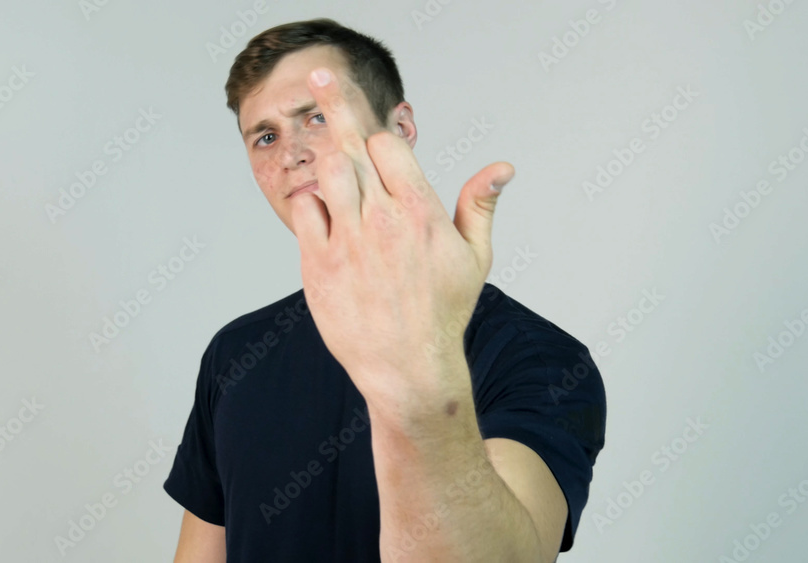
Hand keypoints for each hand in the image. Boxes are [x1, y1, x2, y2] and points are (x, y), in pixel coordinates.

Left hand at [291, 67, 514, 408]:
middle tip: (319, 71)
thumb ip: (480, 205)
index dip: (382, 137)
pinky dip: (311, 202)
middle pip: (352, 144)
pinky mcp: (319, 265)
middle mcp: (382, 220)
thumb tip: (503, 166)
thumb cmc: (443, 312)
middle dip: (334, 102)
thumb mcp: (473, 258)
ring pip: (326, 171)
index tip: (378, 140)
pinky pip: (304, 210)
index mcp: (421, 212)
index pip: (389, 143)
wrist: (408, 368)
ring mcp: (348, 242)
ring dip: (329, 161)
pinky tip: (326, 213)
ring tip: (337, 168)